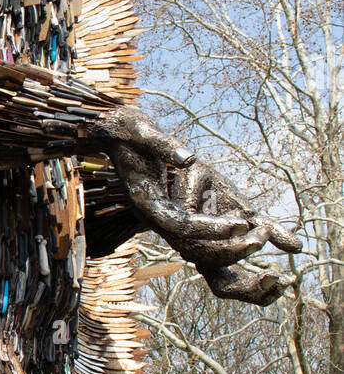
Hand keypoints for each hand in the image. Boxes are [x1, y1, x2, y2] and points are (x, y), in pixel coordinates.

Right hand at [89, 107, 300, 304]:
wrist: (111, 133)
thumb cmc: (125, 128)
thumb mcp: (140, 130)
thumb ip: (163, 145)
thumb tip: (189, 158)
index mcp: (144, 198)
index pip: (180, 223)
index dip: (210, 228)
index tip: (241, 225)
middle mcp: (153, 211)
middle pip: (190, 242)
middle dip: (225, 245)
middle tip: (261, 238)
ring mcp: (162, 210)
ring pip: (196, 239)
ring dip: (227, 243)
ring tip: (262, 234)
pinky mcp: (170, 204)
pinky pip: (198, 225)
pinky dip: (222, 230)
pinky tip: (247, 224)